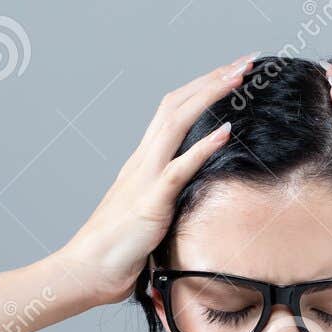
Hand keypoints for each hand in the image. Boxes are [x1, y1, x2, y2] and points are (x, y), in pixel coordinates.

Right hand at [54, 54, 255, 305]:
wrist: (87, 271)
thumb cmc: (118, 251)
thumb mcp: (151, 216)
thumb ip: (170, 199)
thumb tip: (194, 197)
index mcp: (142, 163)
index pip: (173, 112)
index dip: (201, 89)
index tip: (231, 74)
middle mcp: (142, 161)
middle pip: (176, 104)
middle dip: (212, 78)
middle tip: (245, 60)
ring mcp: (144, 179)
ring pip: (176, 122)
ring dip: (210, 95)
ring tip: (240, 77)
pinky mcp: (149, 203)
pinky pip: (178, 168)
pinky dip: (202, 147)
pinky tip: (225, 131)